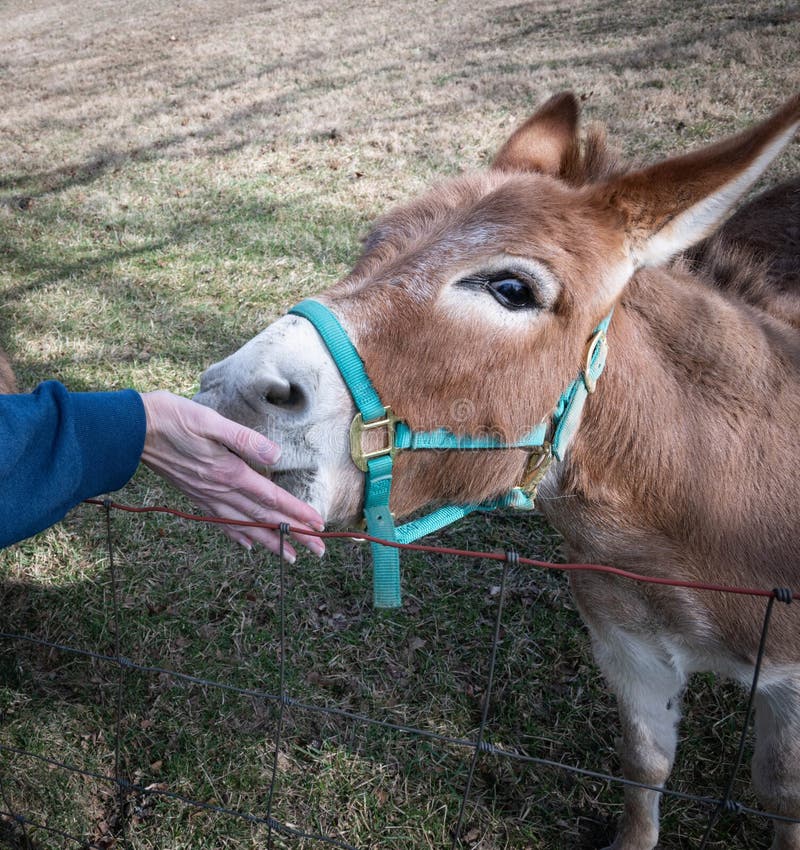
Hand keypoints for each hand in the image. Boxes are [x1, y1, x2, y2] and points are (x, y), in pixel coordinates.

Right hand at [139, 391, 324, 561]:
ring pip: (246, 527)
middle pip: (264, 519)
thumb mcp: (212, 421)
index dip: (297, 512)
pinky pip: (222, 523)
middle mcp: (220, 492)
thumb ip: (245, 439)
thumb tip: (275, 455)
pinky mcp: (195, 496)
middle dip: (294, 536)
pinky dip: (239, 535)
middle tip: (318, 551)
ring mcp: (207, 497)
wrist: (133, 430)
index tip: (319, 526)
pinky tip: (249, 545)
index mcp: (229, 473)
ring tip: (291, 558)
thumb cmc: (174, 418)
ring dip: (271, 543)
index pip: (271, 499)